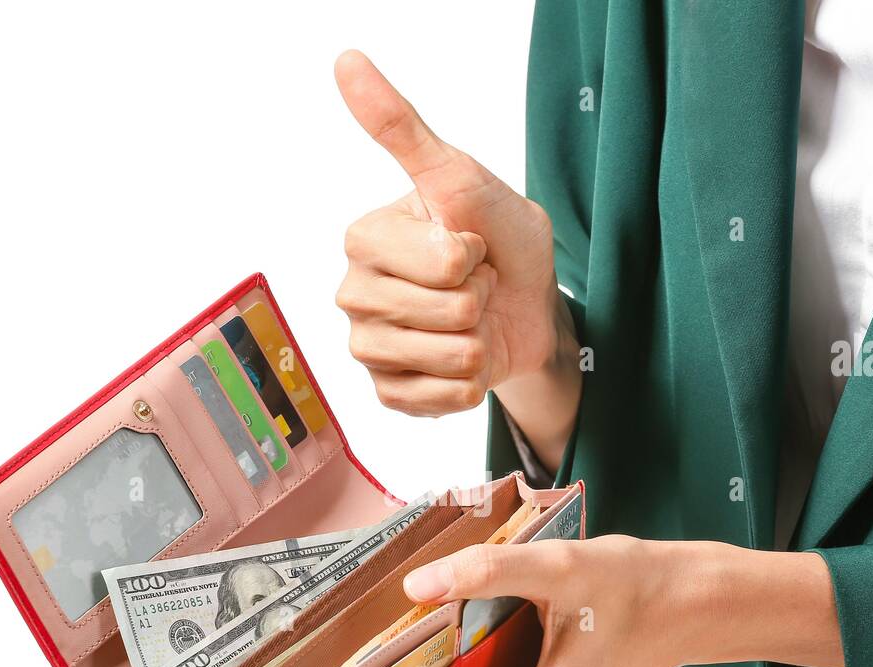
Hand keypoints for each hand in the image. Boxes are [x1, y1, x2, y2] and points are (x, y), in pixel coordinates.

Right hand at [333, 50, 566, 418]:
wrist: (525, 302)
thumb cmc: (495, 234)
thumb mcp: (459, 176)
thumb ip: (401, 127)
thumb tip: (346, 60)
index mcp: (363, 240)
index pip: (440, 263)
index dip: (474, 256)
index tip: (469, 244)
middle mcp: (354, 294)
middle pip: (448, 313)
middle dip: (481, 299)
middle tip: (474, 284)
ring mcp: (368, 349)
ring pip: (448, 359)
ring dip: (480, 341)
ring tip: (471, 320)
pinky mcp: (388, 394)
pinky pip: (439, 400)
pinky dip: (468, 385)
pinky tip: (463, 361)